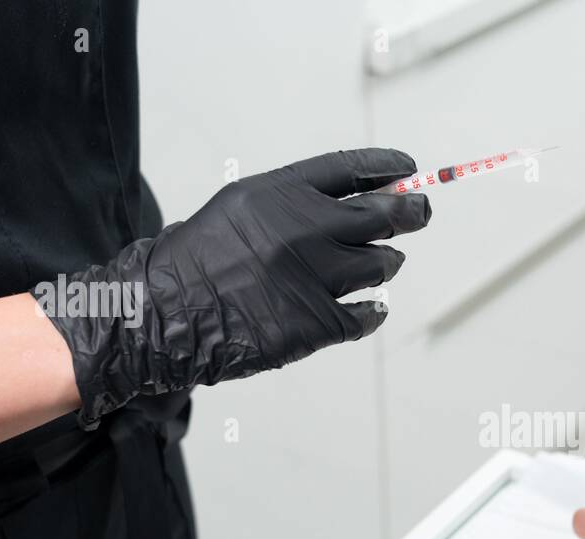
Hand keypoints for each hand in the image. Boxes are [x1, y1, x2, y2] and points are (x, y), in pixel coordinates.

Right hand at [36, 148, 430, 426]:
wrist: (163, 314)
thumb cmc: (196, 261)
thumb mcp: (239, 208)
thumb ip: (292, 203)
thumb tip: (356, 200)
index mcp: (281, 193)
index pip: (352, 169)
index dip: (388, 169)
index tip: (409, 170)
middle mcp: (305, 229)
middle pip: (384, 213)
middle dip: (411, 212)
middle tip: (421, 213)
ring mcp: (315, 277)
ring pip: (382, 264)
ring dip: (386, 264)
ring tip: (380, 265)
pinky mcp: (317, 322)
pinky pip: (368, 314)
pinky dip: (373, 311)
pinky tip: (372, 308)